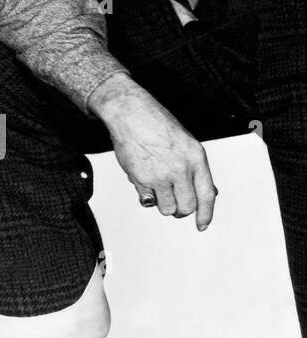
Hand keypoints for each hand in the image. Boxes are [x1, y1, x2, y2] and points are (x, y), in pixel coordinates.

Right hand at [88, 73, 216, 229]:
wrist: (129, 112)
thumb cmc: (156, 124)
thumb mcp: (186, 143)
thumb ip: (196, 168)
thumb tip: (207, 193)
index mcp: (196, 158)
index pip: (207, 195)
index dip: (206, 214)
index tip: (202, 225)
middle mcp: (180, 168)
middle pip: (186, 207)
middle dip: (181, 209)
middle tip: (174, 203)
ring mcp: (160, 175)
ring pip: (166, 208)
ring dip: (162, 203)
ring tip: (157, 189)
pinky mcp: (140, 178)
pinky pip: (147, 201)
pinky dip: (146, 197)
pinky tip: (144, 182)